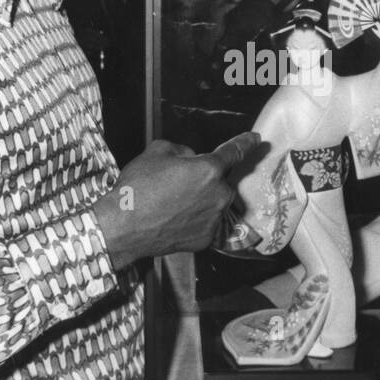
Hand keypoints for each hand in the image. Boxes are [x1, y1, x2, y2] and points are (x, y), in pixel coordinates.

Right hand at [94, 133, 261, 270]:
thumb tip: (191, 159)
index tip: (257, 139)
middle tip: (178, 185)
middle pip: (220, 182)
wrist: (123, 227)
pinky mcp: (206, 240)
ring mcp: (214, 220)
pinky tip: (173, 220)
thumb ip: (182, 150)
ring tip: (171, 205)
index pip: (234, 152)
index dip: (246, 143)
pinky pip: (206, 224)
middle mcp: (219, 195)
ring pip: (214, 204)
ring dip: (201, 201)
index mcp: (209, 169)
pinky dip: (194, 221)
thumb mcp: (157, 151)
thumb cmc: (138, 186)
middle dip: (206, 181)